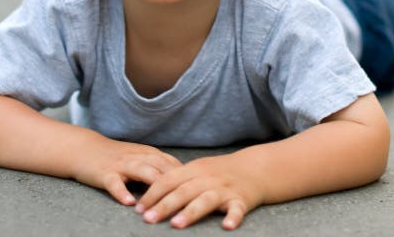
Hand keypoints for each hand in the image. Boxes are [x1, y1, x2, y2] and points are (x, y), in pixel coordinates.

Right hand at [71, 137, 181, 206]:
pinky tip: (129, 203)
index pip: (173, 165)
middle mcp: (139, 157)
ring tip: (161, 207)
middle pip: (162, 168)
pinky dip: (122, 192)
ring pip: (142, 173)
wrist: (86, 149)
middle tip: (189, 201)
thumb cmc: (118, 157)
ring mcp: (122, 165)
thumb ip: (161, 167)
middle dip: (176, 185)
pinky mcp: (105, 173)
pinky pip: (115, 183)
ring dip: (153, 190)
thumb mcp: (142, 158)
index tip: (200, 191)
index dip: (187, 178)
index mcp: (150, 154)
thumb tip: (185, 181)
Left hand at [135, 154, 263, 229]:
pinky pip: (237, 209)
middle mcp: (208, 178)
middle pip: (183, 191)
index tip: (138, 208)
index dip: (152, 193)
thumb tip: (150, 197)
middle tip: (148, 219)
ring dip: (191, 212)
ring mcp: (225, 189)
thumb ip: (177, 180)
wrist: (254, 168)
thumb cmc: (220, 172)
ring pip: (206, 200)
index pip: (169, 179)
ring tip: (177, 224)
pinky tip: (227, 226)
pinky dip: (233, 217)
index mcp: (194, 169)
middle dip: (164, 205)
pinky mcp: (242, 200)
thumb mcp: (198, 170)